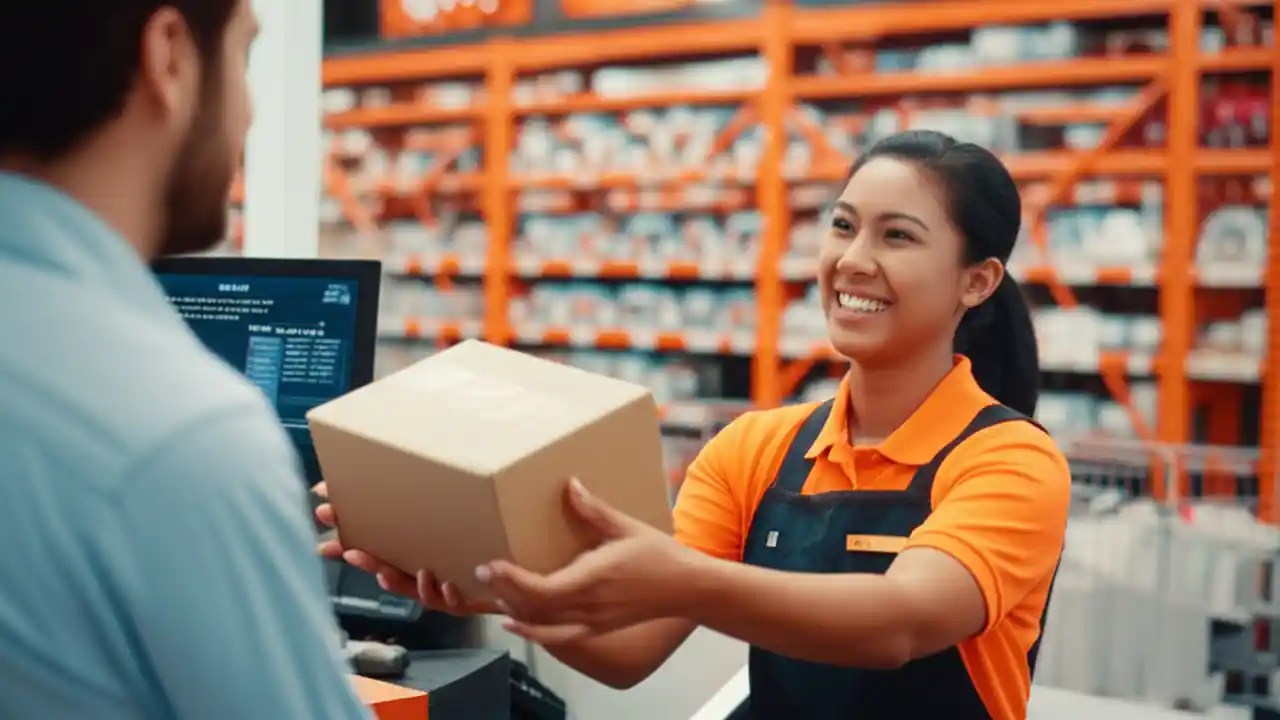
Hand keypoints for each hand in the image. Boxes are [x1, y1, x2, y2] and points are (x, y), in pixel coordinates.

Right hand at [312, 482, 500, 615]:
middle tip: (340, 547)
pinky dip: (442, 591)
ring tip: (381, 572)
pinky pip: (452, 600)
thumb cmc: (487, 537)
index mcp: (415, 544)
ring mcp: (443, 583)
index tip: (324, 511)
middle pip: (381, 564)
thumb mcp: (458, 503)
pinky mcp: (469, 596)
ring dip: (394, 579)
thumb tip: (401, 466)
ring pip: (411, 586)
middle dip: (359, 556)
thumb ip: (425, 487)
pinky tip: (437, 579)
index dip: (345, 526)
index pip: (370, 537)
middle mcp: (423, 565)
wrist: (525, 564)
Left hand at [477, 478, 706, 642]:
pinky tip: (516, 623)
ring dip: (515, 610)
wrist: (688, 589)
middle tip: (482, 572)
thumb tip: (570, 485)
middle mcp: (589, 606)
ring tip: (495, 593)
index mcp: (593, 579)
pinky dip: (532, 631)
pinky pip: (557, 637)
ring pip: (541, 625)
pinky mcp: (597, 630)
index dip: (509, 580)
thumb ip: (595, 509)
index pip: (539, 588)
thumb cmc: (660, 556)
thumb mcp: (626, 526)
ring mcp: (592, 623)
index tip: (489, 564)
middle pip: (533, 607)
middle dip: (503, 590)